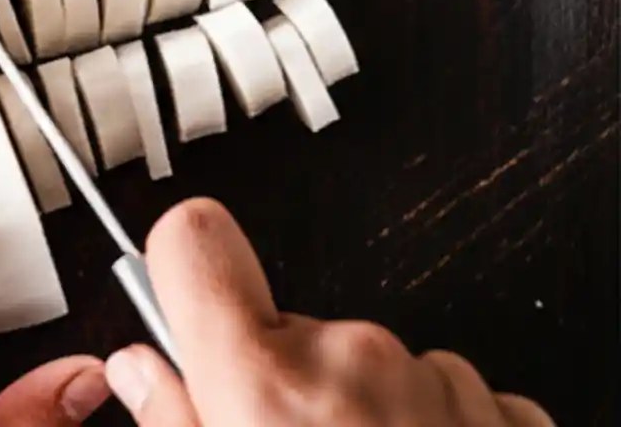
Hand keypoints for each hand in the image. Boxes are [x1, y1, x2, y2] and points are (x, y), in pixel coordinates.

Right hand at [101, 198, 555, 425]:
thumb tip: (144, 375)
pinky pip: (433, 394)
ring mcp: (438, 383)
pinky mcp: (502, 414)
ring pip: (361, 365)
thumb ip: (171, 421)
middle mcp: (355, 360)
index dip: (178, 263)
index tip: (178, 293)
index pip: (192, 238)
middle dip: (275, 381)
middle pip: (284, 325)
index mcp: (265, 380)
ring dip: (351, 415)